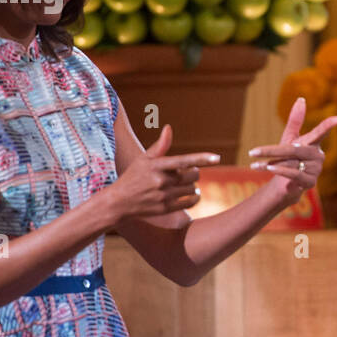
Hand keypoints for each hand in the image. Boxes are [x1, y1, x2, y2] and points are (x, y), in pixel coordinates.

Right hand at [105, 123, 219, 222]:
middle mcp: (161, 181)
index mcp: (157, 166)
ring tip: (184, 184)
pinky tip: (191, 195)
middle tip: (187, 172)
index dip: (202, 159)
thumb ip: (160, 145)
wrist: (119, 202)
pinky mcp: (166, 209)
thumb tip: (169, 128)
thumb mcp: (144, 159)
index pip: (184, 160)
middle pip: (193, 174)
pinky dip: (195, 198)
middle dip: (194, 172)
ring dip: (193, 186)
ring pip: (193, 188)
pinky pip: (191, 202)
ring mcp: (164, 196)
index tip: (217, 158)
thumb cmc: (134, 176)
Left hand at [247, 97, 336, 204]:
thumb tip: (301, 99)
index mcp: (313, 144)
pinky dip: (281, 171)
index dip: (329, 125)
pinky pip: (295, 174)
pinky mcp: (310, 183)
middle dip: (273, 151)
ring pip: (292, 162)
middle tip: (252, 152)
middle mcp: (318, 156)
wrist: (284, 185)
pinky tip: (269, 168)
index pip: (321, 133)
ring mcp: (316, 170)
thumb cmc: (287, 159)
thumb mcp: (289, 138)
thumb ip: (295, 120)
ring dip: (273, 163)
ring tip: (256, 164)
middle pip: (295, 149)